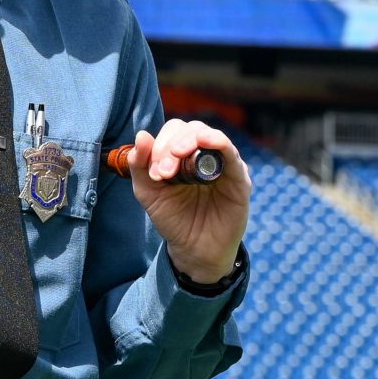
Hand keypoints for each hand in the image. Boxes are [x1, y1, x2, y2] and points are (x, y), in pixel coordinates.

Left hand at [127, 121, 248, 283]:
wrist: (194, 249)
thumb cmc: (174, 219)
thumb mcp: (148, 193)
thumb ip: (139, 165)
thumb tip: (141, 135)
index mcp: (182, 154)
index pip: (173, 132)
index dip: (160, 145)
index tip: (154, 174)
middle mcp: (202, 154)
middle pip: (189, 129)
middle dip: (171, 146)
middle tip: (164, 172)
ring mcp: (221, 163)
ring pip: (207, 135)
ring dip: (189, 141)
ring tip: (176, 157)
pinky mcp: (238, 177)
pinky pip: (230, 152)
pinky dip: (218, 142)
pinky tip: (205, 141)